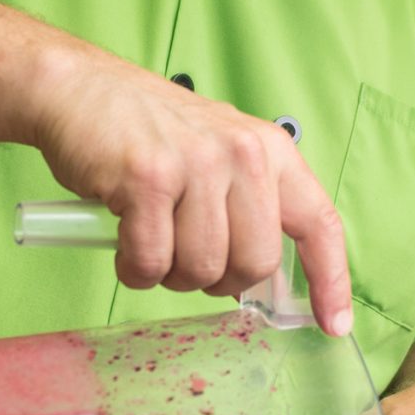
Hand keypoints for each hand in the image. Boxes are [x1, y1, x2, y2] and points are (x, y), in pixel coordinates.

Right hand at [26, 48, 352, 336]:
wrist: (79, 89)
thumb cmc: (147, 134)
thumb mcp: (219, 155)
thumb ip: (250, 206)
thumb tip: (266, 280)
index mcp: (269, 150)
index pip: (318, 222)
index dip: (330, 280)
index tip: (334, 324)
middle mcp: (242, 154)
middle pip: (254, 263)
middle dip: (219, 280)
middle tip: (187, 259)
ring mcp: (196, 164)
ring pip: (201, 269)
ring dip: (169, 274)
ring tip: (149, 239)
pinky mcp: (148, 179)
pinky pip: (151, 263)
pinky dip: (134, 269)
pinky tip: (124, 243)